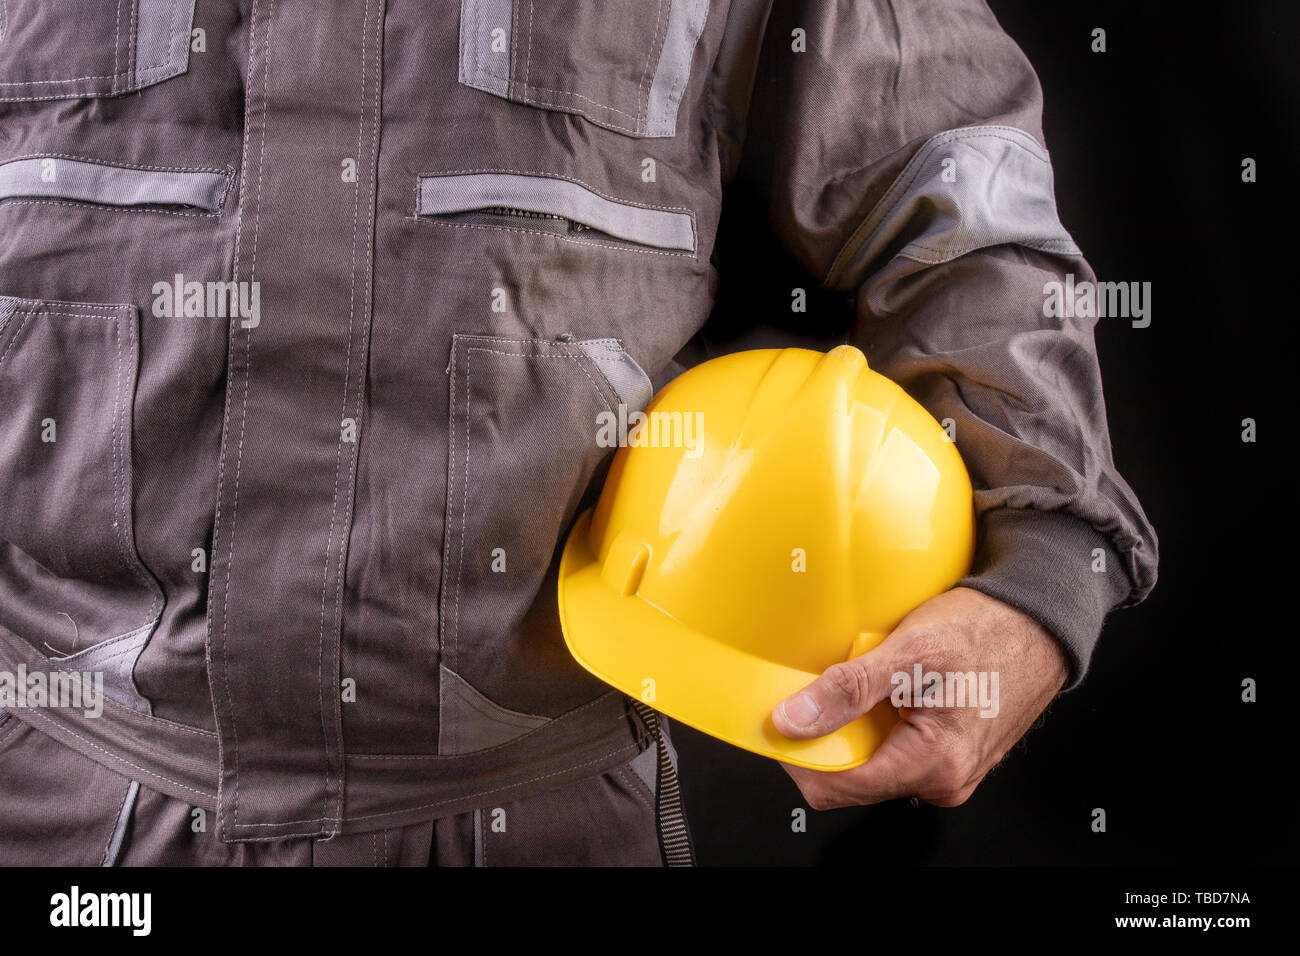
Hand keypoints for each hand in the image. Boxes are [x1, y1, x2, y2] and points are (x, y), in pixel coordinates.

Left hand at [771, 587, 1068, 807]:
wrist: (1039, 618)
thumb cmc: (990, 629)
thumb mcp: (911, 650)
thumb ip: (849, 689)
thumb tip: (793, 720)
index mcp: (933, 766)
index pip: (834, 787)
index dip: (798, 753)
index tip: (778, 717)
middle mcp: (942, 780)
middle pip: (851, 776)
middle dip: (830, 733)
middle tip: (829, 684)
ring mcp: (947, 769)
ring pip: (871, 759)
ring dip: (856, 722)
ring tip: (870, 678)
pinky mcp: (948, 753)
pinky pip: (894, 746)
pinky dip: (879, 717)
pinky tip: (888, 685)